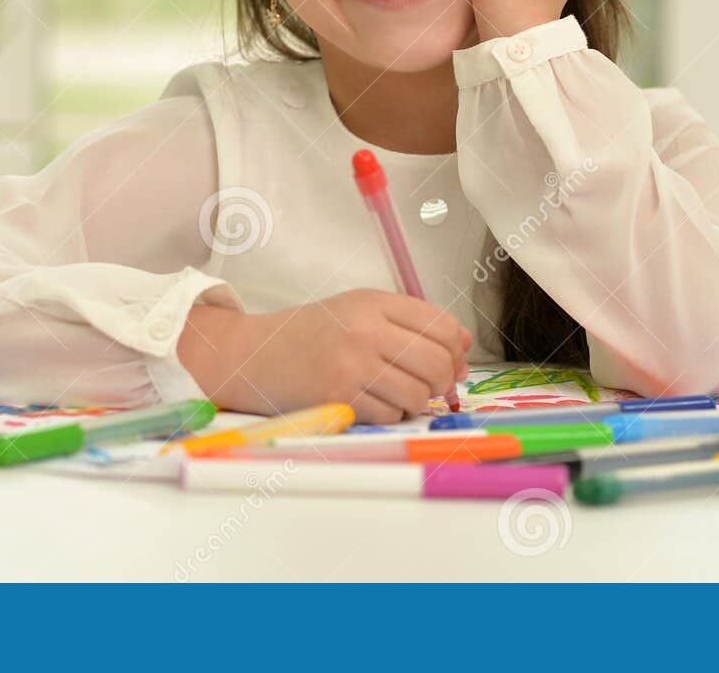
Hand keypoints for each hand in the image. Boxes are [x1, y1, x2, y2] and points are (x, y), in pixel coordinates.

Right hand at [177, 289, 471, 423]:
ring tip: (402, 395)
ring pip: (417, 393)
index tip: (452, 363)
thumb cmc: (311, 333)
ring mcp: (352, 365)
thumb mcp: (359, 311)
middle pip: (436, 362)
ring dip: (418, 401)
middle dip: (444, 381)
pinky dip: (391, 415)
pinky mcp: (339, 397)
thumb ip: (410, 321)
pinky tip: (376, 403)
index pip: (442, 326)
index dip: (457, 350)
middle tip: (434, 387)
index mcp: (374, 302)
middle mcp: (365, 329)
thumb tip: (463, 345)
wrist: (255, 353)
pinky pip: (390, 414)